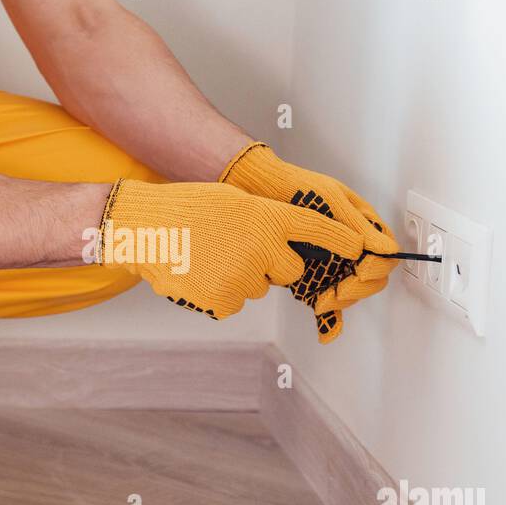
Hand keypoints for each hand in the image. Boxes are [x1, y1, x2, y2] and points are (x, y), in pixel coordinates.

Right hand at [95, 179, 368, 320]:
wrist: (145, 228)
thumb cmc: (186, 209)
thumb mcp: (233, 202)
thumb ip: (264, 222)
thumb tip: (279, 247)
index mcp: (267, 217)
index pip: (315, 229)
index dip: (339, 240)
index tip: (359, 248)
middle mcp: (262, 248)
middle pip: (290, 270)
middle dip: (272, 265)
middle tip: (237, 249)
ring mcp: (244, 278)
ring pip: (258, 287)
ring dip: (240, 277)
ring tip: (208, 257)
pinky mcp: (225, 302)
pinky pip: (234, 302)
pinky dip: (219, 292)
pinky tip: (199, 273)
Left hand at [220, 143, 397, 340]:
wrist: (256, 191)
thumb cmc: (295, 187)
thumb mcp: (331, 200)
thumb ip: (357, 225)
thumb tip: (387, 249)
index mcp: (362, 228)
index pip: (385, 256)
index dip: (378, 266)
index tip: (361, 269)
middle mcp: (348, 248)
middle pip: (371, 280)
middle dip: (359, 289)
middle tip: (339, 290)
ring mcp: (330, 264)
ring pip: (349, 294)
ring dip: (341, 303)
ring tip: (322, 301)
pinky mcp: (309, 278)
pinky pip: (325, 303)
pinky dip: (328, 321)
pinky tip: (325, 332)